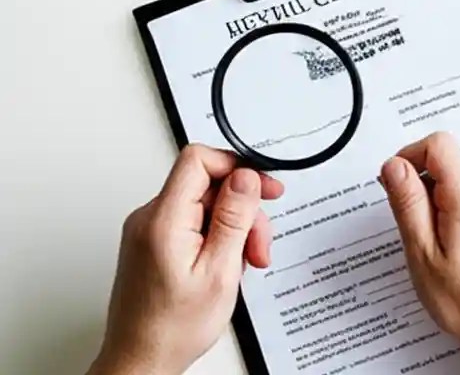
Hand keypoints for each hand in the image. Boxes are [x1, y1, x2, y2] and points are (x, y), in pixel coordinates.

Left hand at [89, 145, 284, 374]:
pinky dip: (218, 238)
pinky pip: (194, 222)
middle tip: (259, 244)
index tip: (262, 186)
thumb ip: (233, 218)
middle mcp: (149, 218)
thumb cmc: (172, 327)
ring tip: (245, 261)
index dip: (237, 166)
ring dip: (234, 229)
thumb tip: (245, 177)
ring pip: (205, 205)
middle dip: (243, 211)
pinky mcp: (154, 241)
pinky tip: (226, 264)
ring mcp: (149, 230)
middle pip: (208, 185)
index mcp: (163, 221)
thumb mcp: (219, 271)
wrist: (142, 359)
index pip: (198, 160)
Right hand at [381, 132, 459, 374]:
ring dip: (437, 207)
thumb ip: (408, 203)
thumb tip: (394, 166)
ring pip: (456, 184)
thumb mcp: (423, 253)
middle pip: (445, 165)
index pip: (438, 144)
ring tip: (438, 249)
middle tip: (416, 233)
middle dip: (421, 191)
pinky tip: (454, 250)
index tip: (396, 182)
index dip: (410, 156)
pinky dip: (453, 215)